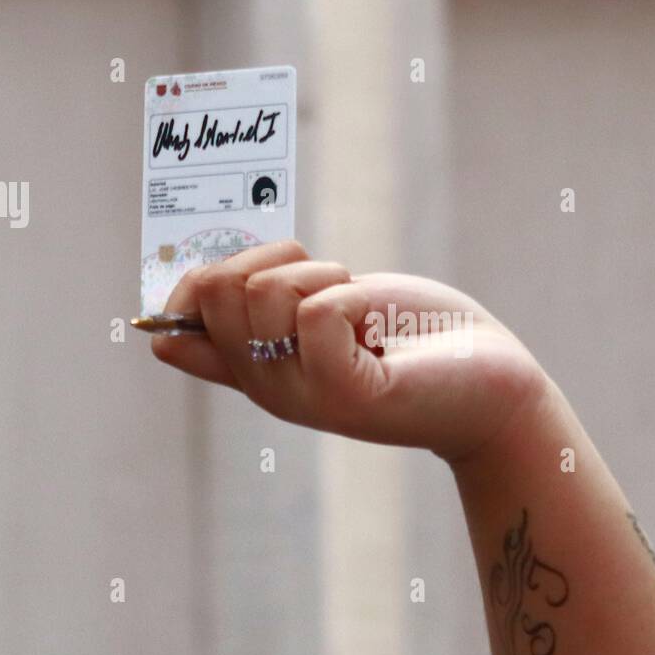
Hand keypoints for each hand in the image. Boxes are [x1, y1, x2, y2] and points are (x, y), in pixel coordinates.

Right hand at [149, 240, 548, 461]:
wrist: (492, 378)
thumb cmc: (414, 335)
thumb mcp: (322, 312)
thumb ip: (257, 314)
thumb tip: (162, 335)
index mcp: (256, 366)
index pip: (176, 334)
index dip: (191, 291)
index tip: (251, 275)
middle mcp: (268, 387)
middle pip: (216, 287)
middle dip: (276, 258)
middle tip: (330, 286)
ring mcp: (302, 396)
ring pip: (266, 291)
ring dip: (326, 276)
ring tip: (363, 312)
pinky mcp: (344, 396)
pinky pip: (319, 311)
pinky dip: (355, 298)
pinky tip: (381, 331)